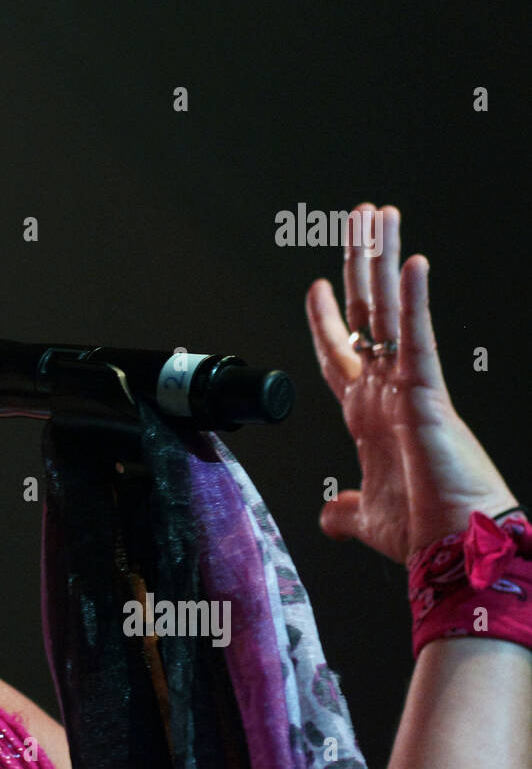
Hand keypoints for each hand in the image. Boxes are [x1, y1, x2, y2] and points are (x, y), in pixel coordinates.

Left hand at [305, 203, 517, 564]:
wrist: (454, 552)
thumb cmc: (423, 533)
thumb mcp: (364, 517)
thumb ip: (342, 509)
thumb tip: (328, 514)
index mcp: (370, 415)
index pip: (341, 353)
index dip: (325, 320)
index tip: (314, 286)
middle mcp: (388, 392)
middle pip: (366, 315)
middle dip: (360, 267)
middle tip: (358, 221)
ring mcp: (407, 389)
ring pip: (389, 312)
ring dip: (382, 262)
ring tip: (376, 216)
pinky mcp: (427, 396)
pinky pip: (417, 339)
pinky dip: (412, 302)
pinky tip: (411, 262)